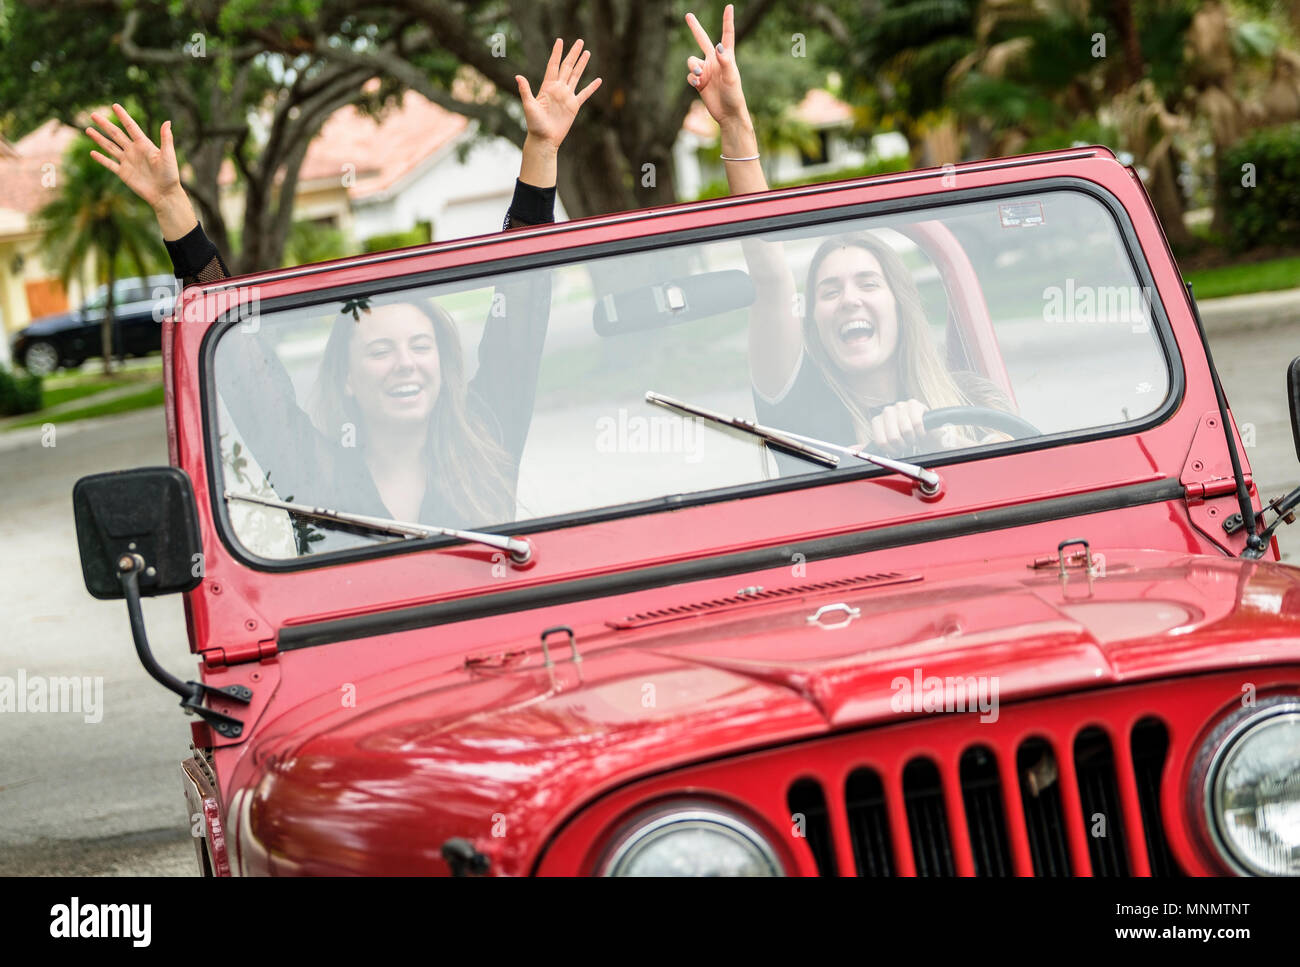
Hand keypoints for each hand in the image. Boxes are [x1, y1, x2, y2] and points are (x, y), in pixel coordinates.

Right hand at [86, 104, 180, 208]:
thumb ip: (166, 139)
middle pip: (116, 134)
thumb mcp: (168, 155)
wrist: (165, 194)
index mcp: (144, 145)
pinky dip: (101, 159)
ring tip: (88, 129)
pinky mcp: (123, 173)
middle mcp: (134, 151)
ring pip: (110, 147)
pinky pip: (110, 164)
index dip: (123, 116)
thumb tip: (167, 121)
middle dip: (105, 124)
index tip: (115, 105)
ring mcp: (127, 162)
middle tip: (93, 114)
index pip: (131, 127)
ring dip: (99, 138)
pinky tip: (92, 152)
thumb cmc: (170, 175)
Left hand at [515, 38, 600, 150]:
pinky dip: (591, 87)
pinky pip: (584, 94)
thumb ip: (525, 91)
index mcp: (547, 87)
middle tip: (580, 41)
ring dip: (582, 65)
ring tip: (587, 53)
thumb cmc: (534, 124)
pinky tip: (598, 80)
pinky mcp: (574, 106)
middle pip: (567, 67)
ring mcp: (566, 97)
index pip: (553, 65)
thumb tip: (518, 76)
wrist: (544, 139)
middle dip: (573, 54)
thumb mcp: (528, 106)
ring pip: (576, 76)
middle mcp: (558, 89)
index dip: (557, 53)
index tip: (560, 41)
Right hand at [685, 6, 748, 127]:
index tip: (729, 7)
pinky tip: (699, 86)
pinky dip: (693, 79)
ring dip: (693, 66)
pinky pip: (690, 76)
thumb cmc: (734, 94)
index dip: (727, 21)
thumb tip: (717, 46)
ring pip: (691, 61)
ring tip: (699, 75)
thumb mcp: (732, 76)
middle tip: (688, 15)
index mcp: (725, 56)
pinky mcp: (699, 82)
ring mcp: (705, 71)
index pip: (726, 35)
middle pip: (702, 40)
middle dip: (694, 28)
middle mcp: (714, 61)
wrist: (728, 113)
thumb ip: (725, 61)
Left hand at [865, 399, 950, 456]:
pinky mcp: (914, 404)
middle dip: (902, 445)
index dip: (890, 450)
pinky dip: (920, 432)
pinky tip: (920, 432)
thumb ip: (869, 447)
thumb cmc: (904, 439)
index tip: (896, 451)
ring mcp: (900, 406)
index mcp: (878, 421)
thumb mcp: (886, 444)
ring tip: (913, 438)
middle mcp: (887, 411)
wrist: (923, 433)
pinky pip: (916, 422)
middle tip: (906, 445)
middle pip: (893, 436)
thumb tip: (851, 449)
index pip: (880, 441)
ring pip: (905, 429)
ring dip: (912, 439)